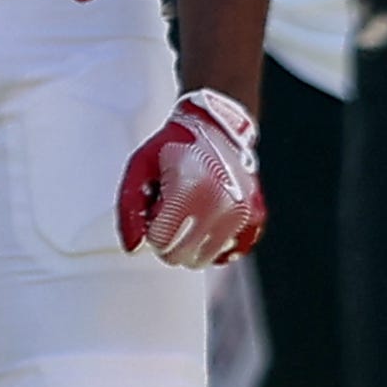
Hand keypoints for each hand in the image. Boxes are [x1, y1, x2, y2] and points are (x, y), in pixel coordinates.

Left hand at [117, 88, 265, 264]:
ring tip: (191, 211)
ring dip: (191, 243)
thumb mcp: (139, 168)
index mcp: (189, 190)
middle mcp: (220, 204)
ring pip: (204, 260)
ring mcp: (242, 213)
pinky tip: (210, 217)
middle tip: (170, 211)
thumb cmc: (172, 148)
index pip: (160, 243)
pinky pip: (229, 253)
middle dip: (168, 240)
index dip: (152, 227)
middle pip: (181, 257)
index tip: (156, 206)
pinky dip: (216, 243)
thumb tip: (134, 249)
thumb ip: (129, 210)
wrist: (216, 127)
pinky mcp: (256, 218)